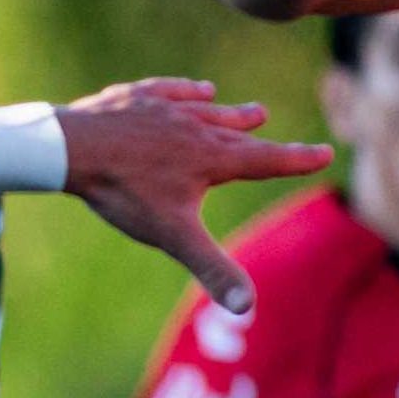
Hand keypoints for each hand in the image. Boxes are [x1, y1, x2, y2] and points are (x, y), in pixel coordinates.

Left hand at [57, 80, 330, 313]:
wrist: (73, 147)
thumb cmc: (124, 192)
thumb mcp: (172, 235)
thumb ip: (212, 269)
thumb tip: (247, 308)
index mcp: (212, 158)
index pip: (266, 160)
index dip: (297, 159)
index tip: (325, 152)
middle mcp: (195, 127)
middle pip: (236, 131)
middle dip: (258, 133)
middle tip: (276, 126)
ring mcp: (165, 109)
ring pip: (207, 110)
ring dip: (229, 112)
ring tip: (252, 112)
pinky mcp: (136, 98)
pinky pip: (171, 91)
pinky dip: (188, 91)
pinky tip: (196, 89)